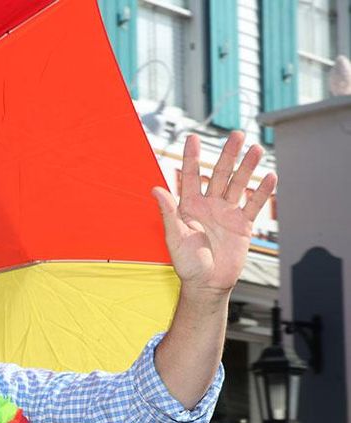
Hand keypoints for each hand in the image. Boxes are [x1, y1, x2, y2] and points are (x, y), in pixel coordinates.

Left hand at [153, 131, 276, 296]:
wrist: (207, 284)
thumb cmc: (187, 264)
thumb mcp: (174, 237)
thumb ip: (168, 212)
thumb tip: (155, 189)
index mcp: (188, 207)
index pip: (190, 177)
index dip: (191, 157)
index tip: (193, 137)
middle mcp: (208, 206)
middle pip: (219, 175)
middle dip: (227, 155)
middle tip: (236, 135)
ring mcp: (226, 214)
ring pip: (238, 185)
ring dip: (247, 168)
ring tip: (256, 149)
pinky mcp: (242, 225)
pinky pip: (253, 205)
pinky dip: (262, 192)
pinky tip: (269, 176)